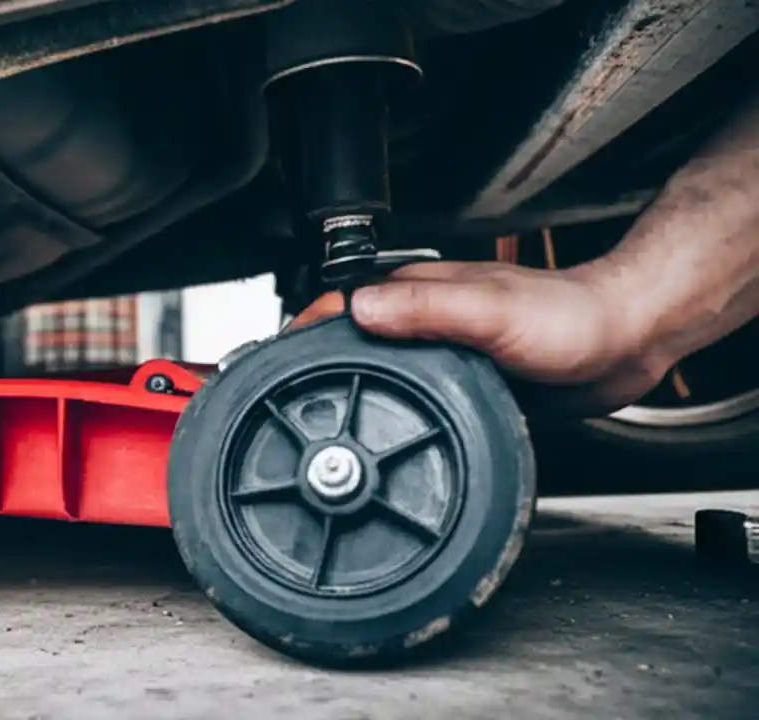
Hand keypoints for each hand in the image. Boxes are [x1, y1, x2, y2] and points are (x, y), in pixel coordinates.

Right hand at [287, 261, 671, 415]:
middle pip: (350, 340)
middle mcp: (423, 317)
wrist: (623, 343)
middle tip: (290, 406)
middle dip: (314, 368)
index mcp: (418, 291)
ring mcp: (440, 348)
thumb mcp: (489, 313)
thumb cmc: (570, 319)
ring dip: (353, 392)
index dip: (302, 333)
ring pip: (380, 371)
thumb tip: (360, 310)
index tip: (275, 364)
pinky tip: (390, 433)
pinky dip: (395, 411)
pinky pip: (415, 396)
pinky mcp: (462, 378)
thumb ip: (424, 310)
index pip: (339, 306)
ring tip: (322, 424)